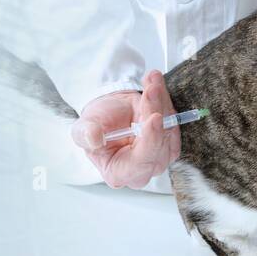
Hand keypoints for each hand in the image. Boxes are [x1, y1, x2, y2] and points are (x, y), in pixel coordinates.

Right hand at [70, 71, 180, 188]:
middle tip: (151, 90)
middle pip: (159, 145)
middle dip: (156, 112)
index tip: (153, 117)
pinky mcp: (170, 141)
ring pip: (169, 129)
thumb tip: (93, 139)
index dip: (150, 141)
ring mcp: (159, 156)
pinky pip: (173, 120)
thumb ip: (86, 134)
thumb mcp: (82, 128)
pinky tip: (155, 85)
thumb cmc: (96, 124)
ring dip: (161, 102)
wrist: (108, 111)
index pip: (140, 164)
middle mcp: (143, 169)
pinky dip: (165, 101)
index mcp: (118, 173)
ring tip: (151, 82)